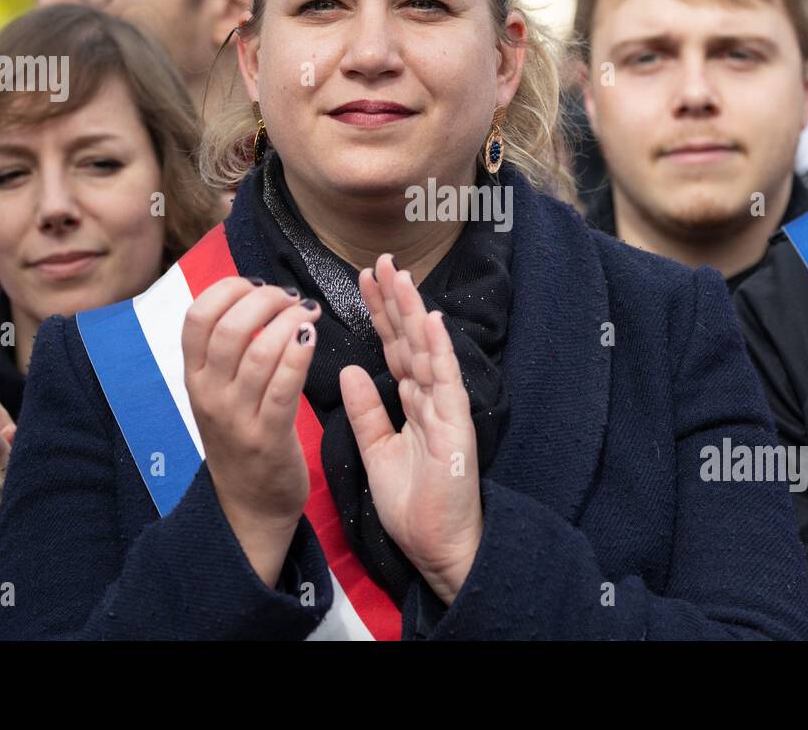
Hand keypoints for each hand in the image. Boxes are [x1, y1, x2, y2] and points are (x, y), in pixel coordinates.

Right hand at [183, 277, 317, 587]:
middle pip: (230, 327)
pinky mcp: (268, 436)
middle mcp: (208, 394)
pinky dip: (299, 353)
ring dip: (290, 321)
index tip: (258, 286)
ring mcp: (236, 417)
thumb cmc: (240, 436)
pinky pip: (284, 386)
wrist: (247, 505)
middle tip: (291, 299)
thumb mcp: (216, 391)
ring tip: (308, 314)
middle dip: (266, 300)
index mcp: (193, 376)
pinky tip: (311, 336)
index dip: (229, 289)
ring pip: (260, 352)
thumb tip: (254, 294)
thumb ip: (227, 349)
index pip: (197, 316)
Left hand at [340, 253, 482, 604]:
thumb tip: (351, 370)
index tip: (363, 280)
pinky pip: (445, 382)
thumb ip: (366, 411)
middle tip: (379, 261)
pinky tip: (430, 321)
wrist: (437, 546)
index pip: (393, 347)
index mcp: (412, 401)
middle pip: (410, 339)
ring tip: (400, 277)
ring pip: (427, 350)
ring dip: (414, 313)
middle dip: (394, 300)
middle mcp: (430, 397)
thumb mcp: (378, 451)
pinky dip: (439, 351)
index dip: (380, 313)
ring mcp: (445, 408)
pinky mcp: (455, 426)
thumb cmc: (413, 505)